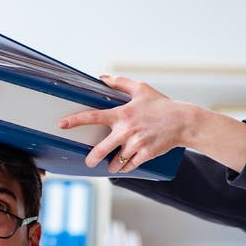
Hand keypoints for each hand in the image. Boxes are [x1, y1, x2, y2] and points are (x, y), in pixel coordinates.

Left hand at [58, 75, 193, 172]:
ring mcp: (136, 143)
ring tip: (113, 163)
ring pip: (116, 161)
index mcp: (122, 113)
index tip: (62, 124)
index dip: (76, 120)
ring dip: (113, 164)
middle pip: (102, 149)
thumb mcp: (141, 89)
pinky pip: (129, 166)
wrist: (183, 122)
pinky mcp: (145, 154)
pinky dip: (125, 167)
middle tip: (89, 161)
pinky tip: (124, 166)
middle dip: (93, 158)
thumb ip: (120, 83)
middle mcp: (127, 130)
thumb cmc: (161, 105)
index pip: (94, 116)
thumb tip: (101, 77)